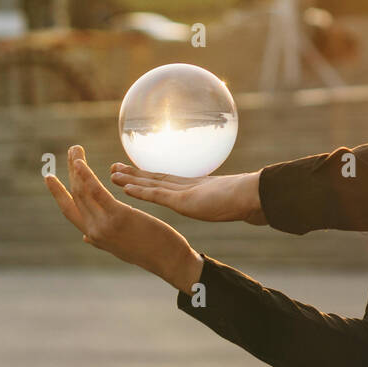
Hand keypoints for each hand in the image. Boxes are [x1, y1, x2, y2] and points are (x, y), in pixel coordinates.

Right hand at [45, 145, 204, 292]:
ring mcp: (103, 225)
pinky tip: (80, 163)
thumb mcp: (120, 248)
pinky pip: (97, 192)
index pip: (70, 211)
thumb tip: (85, 237)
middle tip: (71, 151)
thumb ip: (101, 240)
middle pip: (76, 195)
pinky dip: (86, 176)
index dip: (58, 193)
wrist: (169, 262)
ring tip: (75, 149)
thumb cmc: (150, 252)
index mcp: (94, 236)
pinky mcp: (118, 216)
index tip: (49, 177)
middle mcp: (94, 231)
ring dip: (77, 168)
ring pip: (83, 191)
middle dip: (71, 171)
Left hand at [108, 163, 266, 225]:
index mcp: (198, 189)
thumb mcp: (235, 199)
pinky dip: (139, 191)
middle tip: (115, 167)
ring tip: (112, 173)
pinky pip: (156, 195)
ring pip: (151, 184)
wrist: (255, 196)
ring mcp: (185, 192)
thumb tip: (233, 200)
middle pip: (155, 179)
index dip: (150, 177)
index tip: (135, 172)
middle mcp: (187, 187)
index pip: (168, 182)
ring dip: (130, 179)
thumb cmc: (250, 198)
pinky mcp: (184, 200)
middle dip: (135, 174)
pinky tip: (124, 187)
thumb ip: (229, 198)